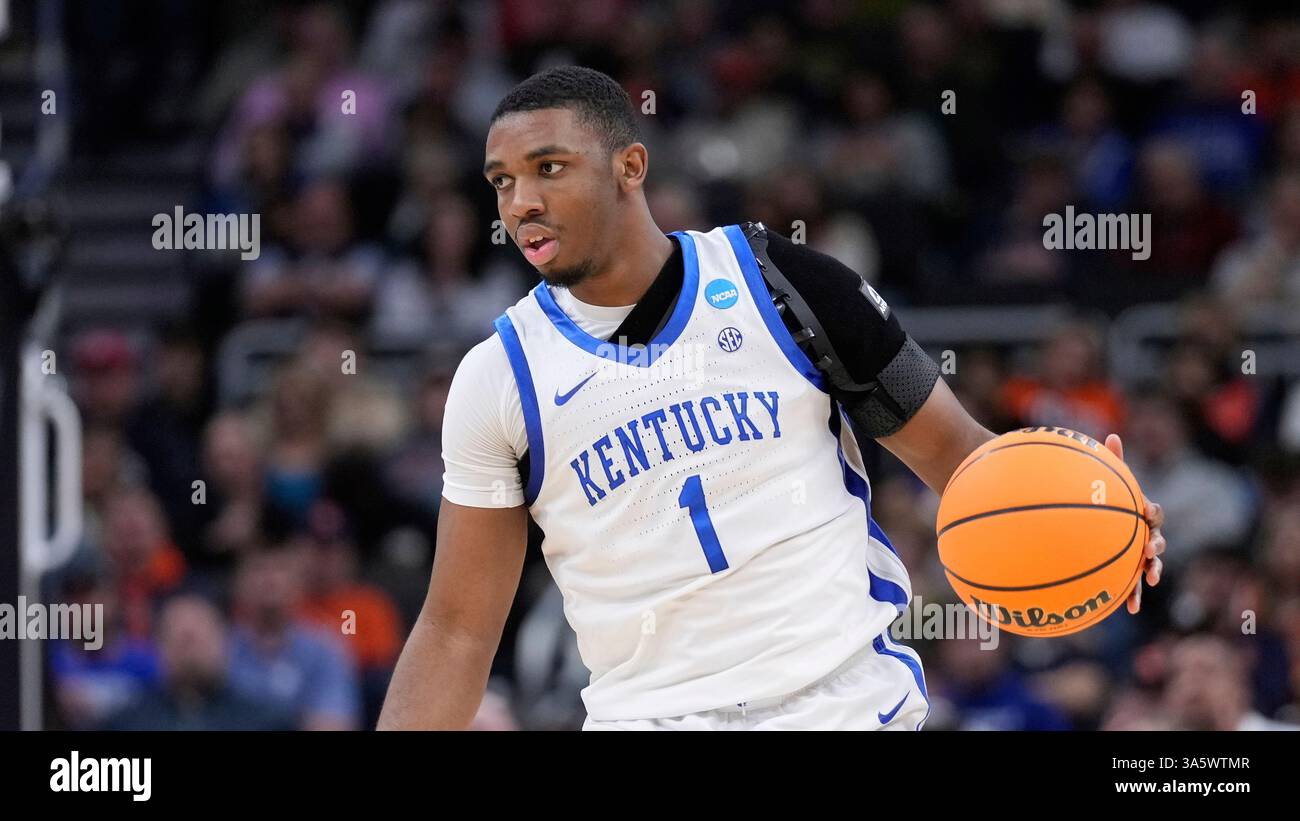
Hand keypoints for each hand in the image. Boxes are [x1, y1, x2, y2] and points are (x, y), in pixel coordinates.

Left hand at [1104, 434, 1165, 613]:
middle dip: (1157, 545)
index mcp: (1140, 515)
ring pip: (1151, 566)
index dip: (1152, 511)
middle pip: (1158, 540)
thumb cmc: (1103, 504)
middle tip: (1149, 548)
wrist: (1093, 532)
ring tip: (1151, 579)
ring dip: (1153, 571)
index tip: (1145, 510)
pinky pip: (1133, 587)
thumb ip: (1110, 463)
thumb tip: (1111, 435)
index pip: (1153, 512)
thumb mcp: (1106, 485)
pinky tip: (1130, 610)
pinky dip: (1134, 597)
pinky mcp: (1127, 575)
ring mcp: (1137, 558)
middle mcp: (1144, 536)